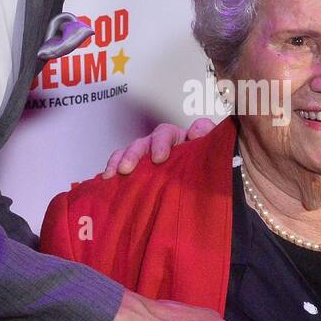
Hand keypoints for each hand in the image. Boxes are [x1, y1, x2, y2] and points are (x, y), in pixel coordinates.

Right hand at [102, 118, 216, 177]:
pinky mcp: (139, 167)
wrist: (203, 189)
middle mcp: (163, 143)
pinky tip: (108, 178)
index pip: (169, 133)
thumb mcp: (212, 156)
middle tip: (129, 167)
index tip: (158, 158)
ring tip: (117, 172)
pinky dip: (113, 167)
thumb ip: (209, 140)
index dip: (162, 143)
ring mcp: (149, 154)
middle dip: (136, 152)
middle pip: (147, 140)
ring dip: (123, 158)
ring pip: (133, 149)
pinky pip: (122, 162)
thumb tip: (196, 131)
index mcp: (181, 139)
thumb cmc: (207, 168)